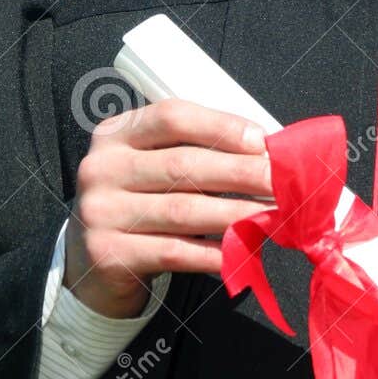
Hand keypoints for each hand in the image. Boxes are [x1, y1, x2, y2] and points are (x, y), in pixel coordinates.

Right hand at [65, 97, 273, 318]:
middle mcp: (102, 168)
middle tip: (282, 183)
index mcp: (116, 134)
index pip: (172, 117)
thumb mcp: (154, 165)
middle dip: (241, 173)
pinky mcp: (109, 254)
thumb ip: (196, 152)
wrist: (95, 261)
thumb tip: (263, 153)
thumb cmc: (142, 202)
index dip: (220, 126)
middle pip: (183, 165)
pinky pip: (174, 251)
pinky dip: (212, 251)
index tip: (262, 141)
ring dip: (236, 214)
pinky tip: (240, 249)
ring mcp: (101, 212)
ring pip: (183, 210)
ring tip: (272, 216)